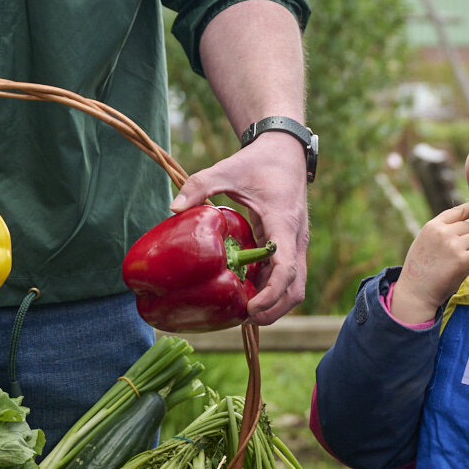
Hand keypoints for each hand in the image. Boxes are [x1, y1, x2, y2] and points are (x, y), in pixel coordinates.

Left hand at [171, 130, 309, 321]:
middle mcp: (296, 239)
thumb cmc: (257, 162)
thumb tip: (172, 207)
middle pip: (295, 289)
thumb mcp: (227, 169)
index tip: (250, 309)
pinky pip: (286, 276)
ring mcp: (296, 244)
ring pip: (294, 287)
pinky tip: (246, 292)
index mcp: (284, 223)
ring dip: (273, 303)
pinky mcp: (291, 245)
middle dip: (273, 310)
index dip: (271, 294)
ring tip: (240, 310)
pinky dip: (271, 290)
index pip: (286, 268)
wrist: (286, 150)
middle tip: (241, 318)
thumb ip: (200, 185)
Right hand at [390, 199, 468, 323]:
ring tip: (466, 260)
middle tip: (464, 253)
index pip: (458, 210)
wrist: (415, 292)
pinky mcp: (462, 260)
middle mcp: (442, 232)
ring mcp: (453, 245)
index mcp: (432, 226)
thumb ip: (441, 231)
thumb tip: (465, 224)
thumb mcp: (424, 242)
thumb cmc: (420, 270)